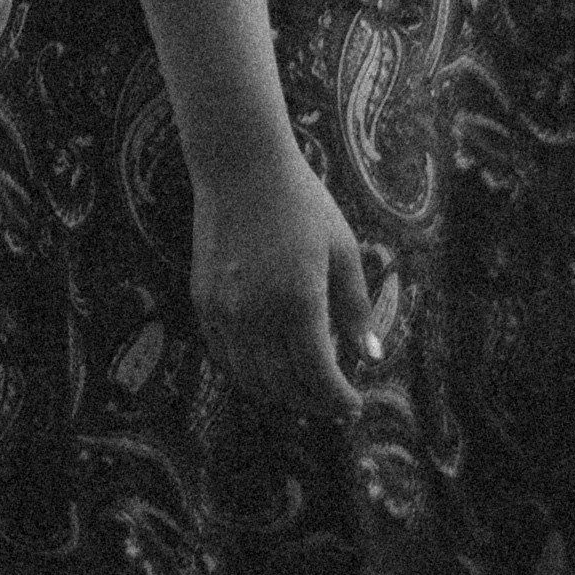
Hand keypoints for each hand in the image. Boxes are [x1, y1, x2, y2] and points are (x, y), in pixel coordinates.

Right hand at [187, 149, 389, 425]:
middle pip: (285, 385)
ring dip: (281, 394)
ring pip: (251, 378)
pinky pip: (225, 356)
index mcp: (299, 302)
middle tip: (334, 403)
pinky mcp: (203, 302)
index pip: (318, 374)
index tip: (355, 406)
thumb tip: (371, 356)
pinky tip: (269, 370)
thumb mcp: (343, 251)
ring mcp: (225, 311)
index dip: (338, 399)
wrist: (242, 168)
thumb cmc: (302, 204)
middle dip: (314, 402)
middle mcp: (257, 315)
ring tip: (305, 392)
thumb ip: (355, 307)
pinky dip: (248, 374)